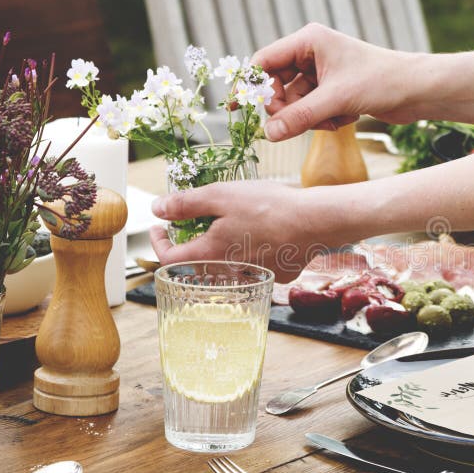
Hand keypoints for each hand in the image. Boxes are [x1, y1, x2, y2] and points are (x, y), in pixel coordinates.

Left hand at [149, 181, 340, 281]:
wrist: (315, 221)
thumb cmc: (270, 207)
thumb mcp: (220, 195)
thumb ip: (185, 203)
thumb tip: (158, 209)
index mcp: (210, 254)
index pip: (170, 258)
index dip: (159, 242)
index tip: (160, 228)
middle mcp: (229, 273)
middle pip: (199, 262)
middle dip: (193, 241)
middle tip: (198, 219)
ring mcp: (255, 277)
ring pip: (229, 265)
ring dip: (224, 246)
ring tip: (234, 222)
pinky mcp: (277, 276)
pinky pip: (256, 266)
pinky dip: (253, 251)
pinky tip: (265, 233)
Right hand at [252, 23, 423, 140]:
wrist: (416, 91)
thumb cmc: (381, 81)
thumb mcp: (336, 100)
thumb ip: (300, 117)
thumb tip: (268, 134)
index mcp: (308, 41)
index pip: (264, 61)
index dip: (250, 85)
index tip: (239, 109)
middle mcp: (311, 54)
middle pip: (276, 86)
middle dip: (286, 108)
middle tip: (294, 123)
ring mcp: (321, 73)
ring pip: (294, 103)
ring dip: (309, 118)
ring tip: (333, 119)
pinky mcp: (331, 91)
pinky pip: (311, 110)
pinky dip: (323, 120)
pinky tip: (344, 118)